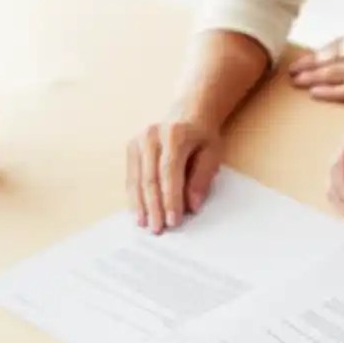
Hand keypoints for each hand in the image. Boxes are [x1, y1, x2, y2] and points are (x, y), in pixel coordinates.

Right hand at [126, 118, 223, 233]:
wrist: (188, 113)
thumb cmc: (202, 136)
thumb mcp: (212, 153)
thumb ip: (202, 178)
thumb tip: (192, 206)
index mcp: (175, 134)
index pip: (170, 172)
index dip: (171, 198)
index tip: (174, 220)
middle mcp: (152, 135)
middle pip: (150, 177)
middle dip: (154, 207)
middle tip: (158, 229)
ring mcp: (138, 140)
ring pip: (137, 179)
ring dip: (141, 205)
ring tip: (145, 224)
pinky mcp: (131, 147)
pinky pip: (131, 177)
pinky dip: (134, 197)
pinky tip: (138, 212)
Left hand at [289, 27, 343, 103]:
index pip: (342, 43)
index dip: (321, 52)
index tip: (307, 57)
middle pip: (335, 56)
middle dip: (311, 64)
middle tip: (293, 71)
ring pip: (339, 72)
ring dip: (315, 77)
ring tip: (298, 82)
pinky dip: (331, 91)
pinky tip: (316, 93)